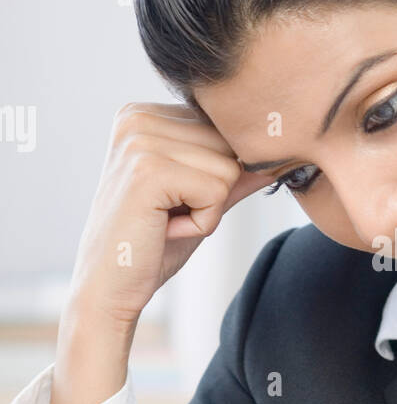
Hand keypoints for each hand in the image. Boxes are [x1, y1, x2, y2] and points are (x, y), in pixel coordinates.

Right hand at [67, 102, 272, 327]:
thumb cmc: (151, 246)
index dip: (214, 176)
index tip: (171, 200)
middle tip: (169, 215)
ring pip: (229, 168)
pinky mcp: (148, 171)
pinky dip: (203, 222)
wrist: (108, 289)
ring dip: (209, 208)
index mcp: (143, 114)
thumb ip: (233, 172)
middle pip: (229, 144)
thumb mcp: (200, 199)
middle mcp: (137, 117)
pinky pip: (217, 191)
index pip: (222, 129)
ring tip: (166, 222)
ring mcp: (140, 141)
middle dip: (214, 191)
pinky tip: (166, 230)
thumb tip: (280, 153)